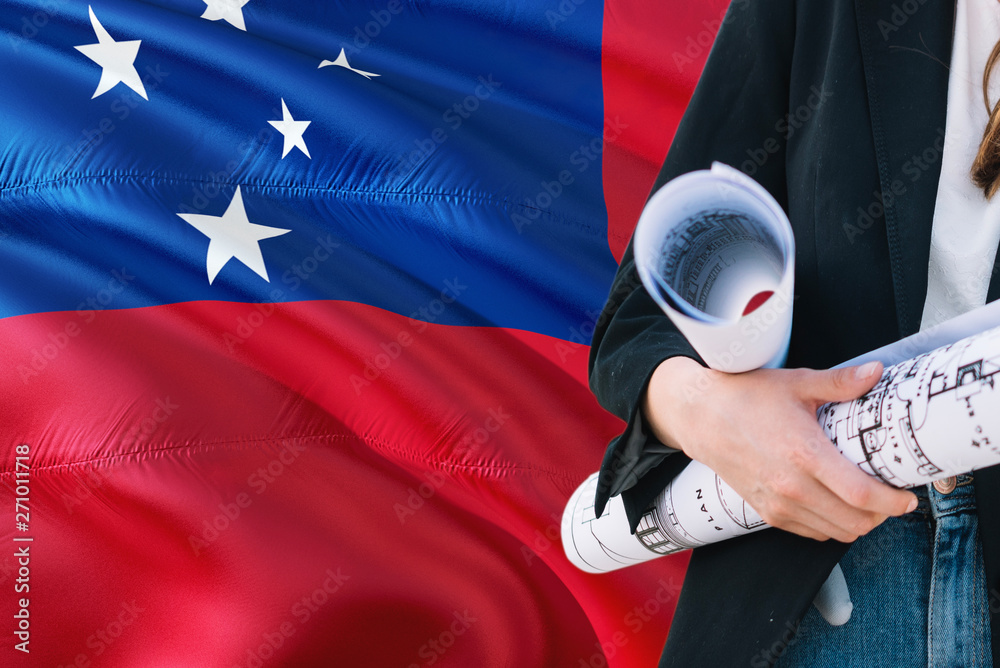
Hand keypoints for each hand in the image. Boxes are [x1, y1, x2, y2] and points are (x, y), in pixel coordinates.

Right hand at [643, 357, 918, 542]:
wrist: (699, 416)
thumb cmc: (744, 396)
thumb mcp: (795, 383)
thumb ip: (839, 382)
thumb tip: (876, 373)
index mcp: (805, 455)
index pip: (862, 495)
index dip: (893, 502)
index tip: (907, 496)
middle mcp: (792, 487)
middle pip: (856, 522)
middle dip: (882, 514)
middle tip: (890, 496)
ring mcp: (778, 504)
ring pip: (836, 533)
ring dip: (858, 522)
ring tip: (864, 500)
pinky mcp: (766, 512)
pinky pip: (812, 533)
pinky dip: (831, 525)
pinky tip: (834, 503)